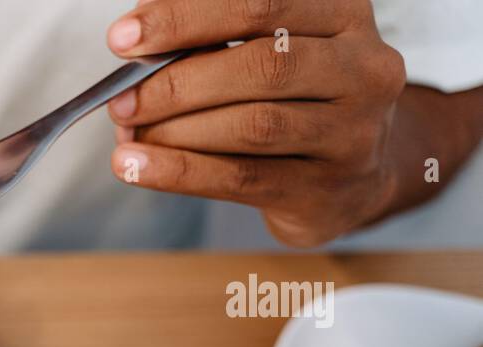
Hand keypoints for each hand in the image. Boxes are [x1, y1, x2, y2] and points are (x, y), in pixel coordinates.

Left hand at [106, 0, 406, 246]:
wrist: (346, 179)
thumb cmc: (291, 100)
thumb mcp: (262, 51)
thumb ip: (207, 39)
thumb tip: (135, 41)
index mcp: (342, 12)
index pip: (261, 2)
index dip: (185, 17)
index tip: (123, 37)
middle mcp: (363, 67)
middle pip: (260, 65)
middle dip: (175, 82)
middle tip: (121, 99)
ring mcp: (351, 133)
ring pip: (252, 125)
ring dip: (174, 130)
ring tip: (128, 134)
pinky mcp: (323, 190)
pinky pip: (240, 178)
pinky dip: (177, 171)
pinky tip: (135, 166)